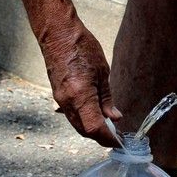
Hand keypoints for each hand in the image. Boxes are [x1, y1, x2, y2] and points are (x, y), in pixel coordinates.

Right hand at [41, 20, 121, 146]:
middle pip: (84, 130)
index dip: (108, 138)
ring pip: (77, 124)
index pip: (94, 128)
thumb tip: (114, 117)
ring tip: (108, 127)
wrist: (57, 34)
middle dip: (100, 137)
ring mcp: (60, 99)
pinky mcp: (57, 95)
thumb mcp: (102, 72)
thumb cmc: (82, 48)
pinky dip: (83, 120)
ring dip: (91, 130)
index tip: (119, 141)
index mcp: (81, 95)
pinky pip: (71, 115)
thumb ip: (107, 98)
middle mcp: (68, 101)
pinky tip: (94, 114)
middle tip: (116, 137)